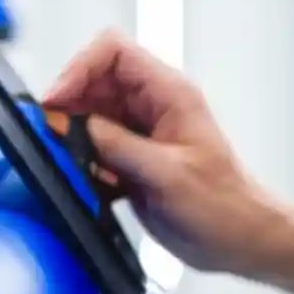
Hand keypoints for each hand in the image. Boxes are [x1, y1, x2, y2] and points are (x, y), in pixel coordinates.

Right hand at [45, 30, 293, 275]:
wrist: (240, 241)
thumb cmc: (224, 206)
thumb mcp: (167, 173)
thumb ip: (117, 146)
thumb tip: (72, 126)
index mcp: (169, 94)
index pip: (114, 53)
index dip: (79, 69)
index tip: (57, 101)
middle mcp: (152, 108)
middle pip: (94, 84)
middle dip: (69, 109)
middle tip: (53, 137)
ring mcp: (140, 135)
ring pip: (89, 119)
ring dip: (73, 140)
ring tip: (73, 165)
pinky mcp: (132, 163)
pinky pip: (95, 151)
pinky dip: (84, 165)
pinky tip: (92, 186)